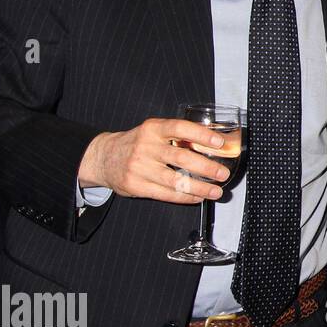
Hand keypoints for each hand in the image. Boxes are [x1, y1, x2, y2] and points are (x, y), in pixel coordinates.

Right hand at [78, 118, 232, 203]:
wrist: (103, 157)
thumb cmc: (137, 143)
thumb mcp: (153, 132)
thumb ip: (177, 136)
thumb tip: (213, 143)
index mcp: (153, 129)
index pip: (180, 128)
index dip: (201, 135)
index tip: (219, 142)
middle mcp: (146, 147)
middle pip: (181, 157)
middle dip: (207, 168)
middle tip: (223, 174)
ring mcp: (139, 167)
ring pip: (175, 180)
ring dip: (200, 188)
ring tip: (216, 192)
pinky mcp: (135, 185)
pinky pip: (166, 194)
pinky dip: (185, 197)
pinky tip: (198, 197)